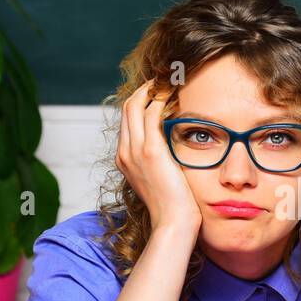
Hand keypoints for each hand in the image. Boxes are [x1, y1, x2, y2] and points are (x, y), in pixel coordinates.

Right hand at [115, 79, 201, 233]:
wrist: (173, 224)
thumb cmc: (174, 205)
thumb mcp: (162, 179)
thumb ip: (161, 160)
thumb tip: (173, 146)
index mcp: (125, 159)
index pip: (128, 119)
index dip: (141, 99)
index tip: (160, 89)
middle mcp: (125, 152)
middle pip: (128, 106)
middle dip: (146, 88)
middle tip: (166, 77)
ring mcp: (135, 151)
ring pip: (136, 105)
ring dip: (154, 88)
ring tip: (172, 79)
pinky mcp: (151, 151)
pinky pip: (151, 113)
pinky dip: (162, 99)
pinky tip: (176, 93)